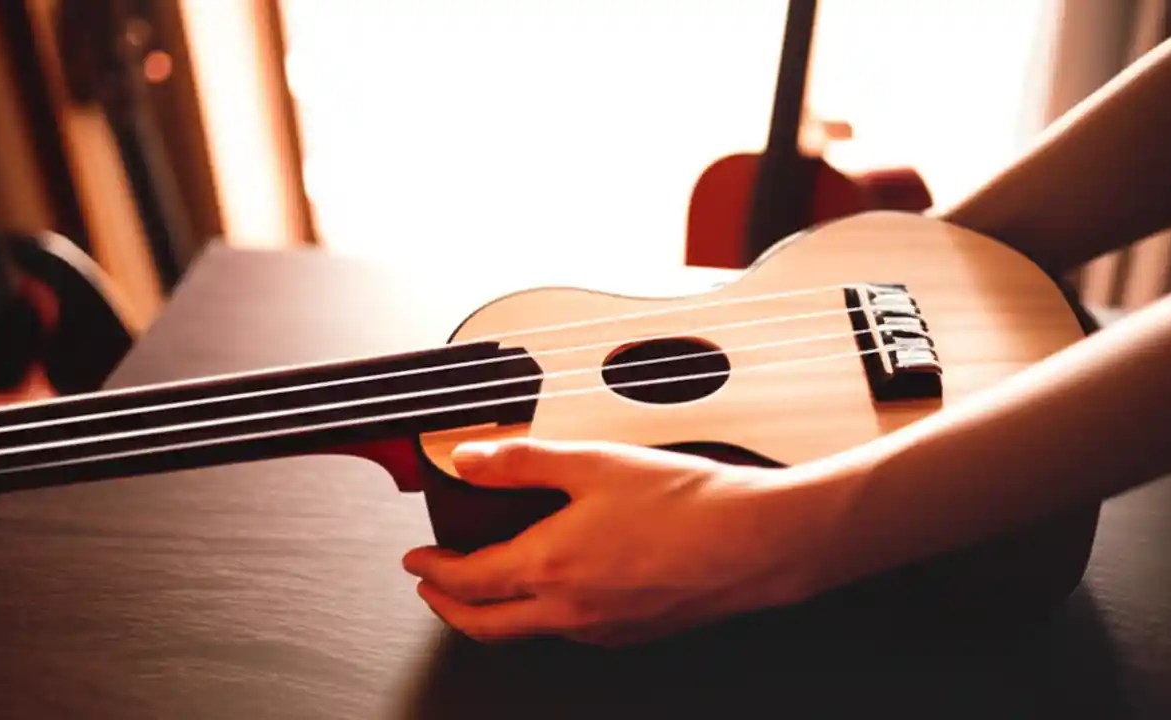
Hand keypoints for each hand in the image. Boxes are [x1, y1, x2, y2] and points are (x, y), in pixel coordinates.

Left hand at [402, 438, 820, 646]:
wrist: (753, 543)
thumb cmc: (686, 504)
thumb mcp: (593, 463)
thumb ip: (523, 461)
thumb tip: (469, 460)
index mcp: (548, 566)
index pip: (466, 581)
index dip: (432, 570)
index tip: (417, 559)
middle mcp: (568, 611)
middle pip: (485, 626)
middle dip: (448, 608)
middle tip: (432, 588)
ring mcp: (601, 629)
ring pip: (527, 632)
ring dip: (496, 612)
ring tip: (492, 582)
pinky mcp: (632, 632)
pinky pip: (570, 631)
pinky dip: (544, 613)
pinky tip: (560, 584)